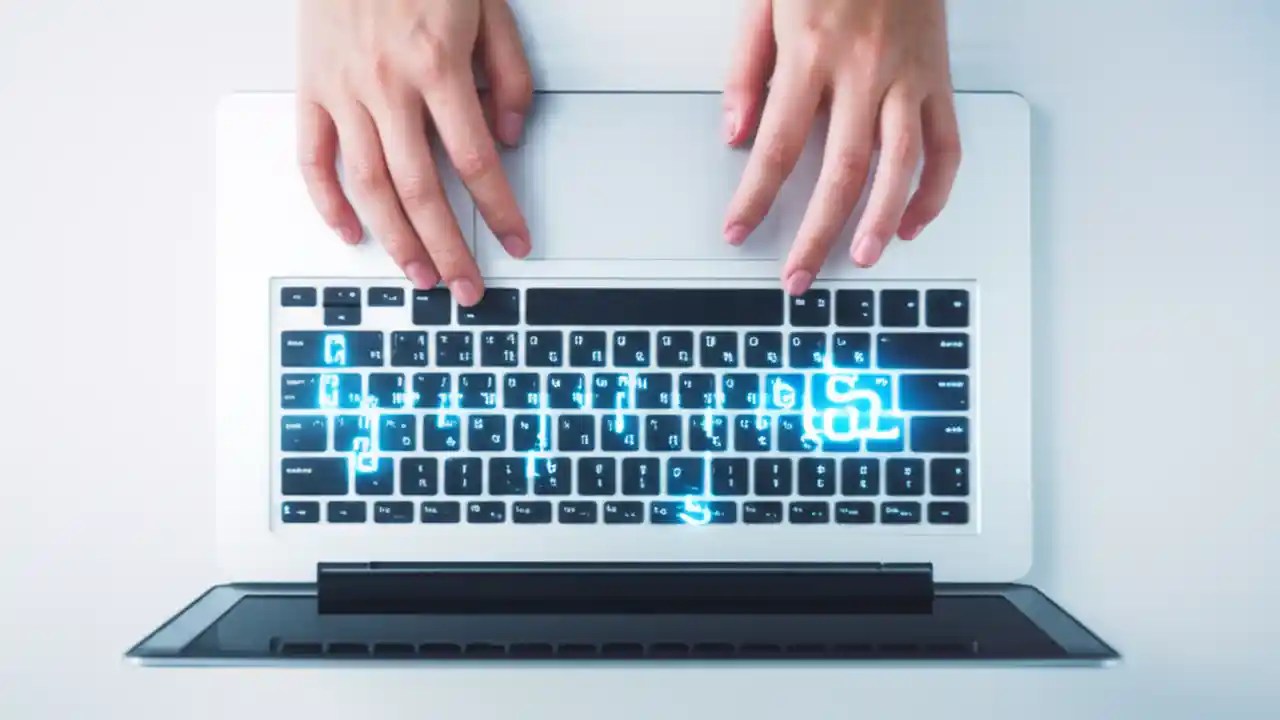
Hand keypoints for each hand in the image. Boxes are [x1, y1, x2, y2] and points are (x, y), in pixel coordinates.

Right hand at [297, 0, 532, 305]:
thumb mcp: (490, 8)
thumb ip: (507, 76)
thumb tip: (508, 137)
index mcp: (437, 64)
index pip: (476, 162)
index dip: (499, 211)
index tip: (515, 241)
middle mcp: (387, 83)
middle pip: (420, 189)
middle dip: (448, 248)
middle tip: (467, 288)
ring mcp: (343, 89)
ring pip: (367, 184)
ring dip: (395, 240)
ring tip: (418, 275)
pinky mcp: (311, 85)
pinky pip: (313, 155)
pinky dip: (327, 199)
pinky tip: (348, 231)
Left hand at [722, 0, 960, 293]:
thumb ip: (746, 68)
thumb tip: (735, 133)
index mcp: (812, 51)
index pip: (778, 144)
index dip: (756, 196)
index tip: (738, 230)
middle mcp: (864, 70)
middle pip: (842, 169)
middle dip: (818, 232)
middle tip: (800, 274)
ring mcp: (907, 77)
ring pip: (901, 163)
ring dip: (882, 220)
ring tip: (864, 257)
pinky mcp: (937, 78)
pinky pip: (946, 144)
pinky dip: (934, 190)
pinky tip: (913, 221)